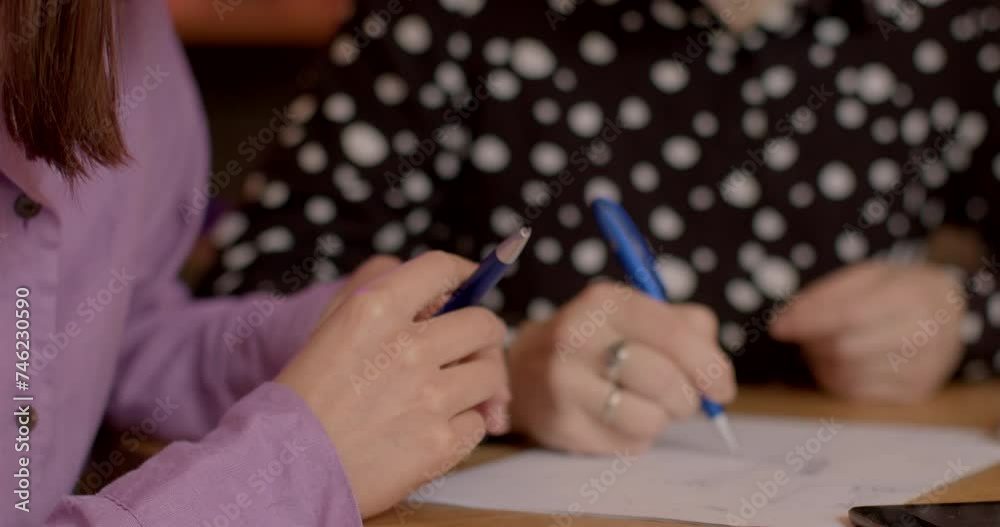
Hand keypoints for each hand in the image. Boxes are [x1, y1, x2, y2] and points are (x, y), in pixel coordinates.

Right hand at [277, 251, 510, 517]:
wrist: (289, 466)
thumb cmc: (306, 395)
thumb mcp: (330, 324)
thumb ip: (377, 286)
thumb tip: (434, 280)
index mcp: (375, 310)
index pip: (441, 269)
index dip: (464, 274)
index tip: (472, 283)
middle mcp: (408, 347)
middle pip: (484, 323)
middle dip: (484, 335)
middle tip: (473, 348)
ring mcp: (428, 397)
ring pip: (491, 374)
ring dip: (481, 382)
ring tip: (454, 392)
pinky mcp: (440, 442)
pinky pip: (478, 422)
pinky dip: (464, 425)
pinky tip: (434, 428)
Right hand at [507, 282, 735, 454]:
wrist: (526, 370)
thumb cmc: (600, 342)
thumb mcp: (638, 316)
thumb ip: (688, 330)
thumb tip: (719, 378)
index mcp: (605, 301)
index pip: (674, 334)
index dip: (710, 366)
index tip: (722, 388)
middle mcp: (578, 337)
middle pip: (666, 381)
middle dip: (689, 399)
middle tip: (683, 400)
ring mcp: (564, 382)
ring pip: (650, 418)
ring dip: (662, 420)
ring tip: (647, 406)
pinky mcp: (561, 424)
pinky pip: (627, 444)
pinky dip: (637, 437)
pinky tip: (618, 418)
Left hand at [771, 261, 965, 402]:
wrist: (946, 311)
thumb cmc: (896, 288)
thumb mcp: (863, 276)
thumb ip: (821, 296)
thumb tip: (781, 324)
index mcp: (914, 295)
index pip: (849, 316)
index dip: (808, 323)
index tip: (777, 328)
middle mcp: (926, 335)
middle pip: (845, 349)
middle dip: (813, 343)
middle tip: (807, 333)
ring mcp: (925, 369)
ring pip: (847, 374)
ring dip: (821, 361)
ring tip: (826, 344)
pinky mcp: (917, 393)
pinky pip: (856, 393)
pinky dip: (835, 377)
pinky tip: (840, 361)